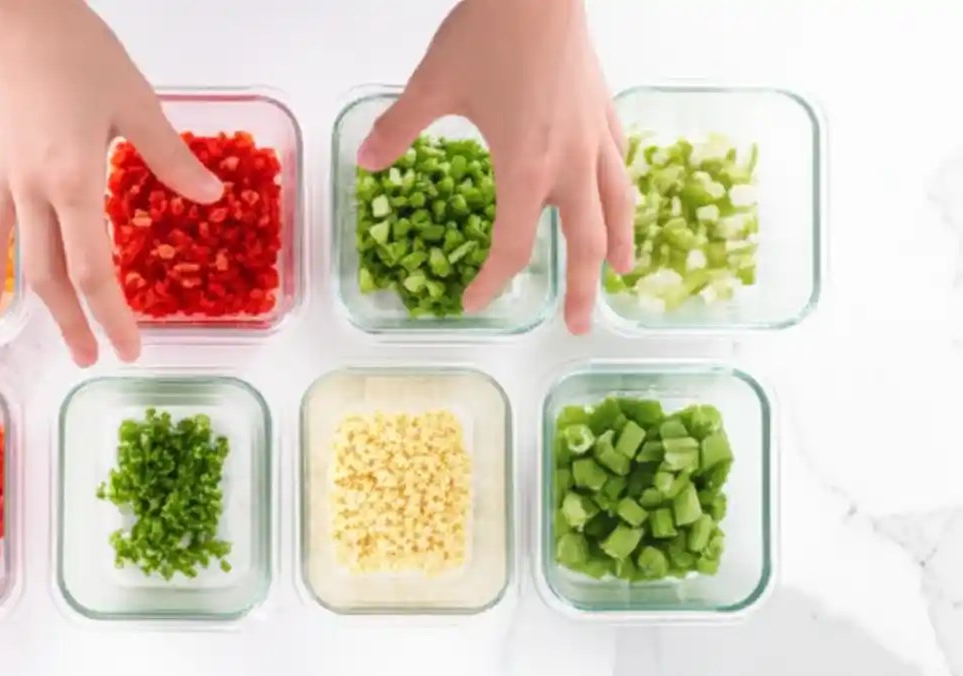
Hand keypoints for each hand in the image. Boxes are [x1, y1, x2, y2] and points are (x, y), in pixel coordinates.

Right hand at [0, 0, 222, 364]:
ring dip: (42, 309)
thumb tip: (212, 197)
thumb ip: (170, 159)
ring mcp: (8, 183)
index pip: (93, 270)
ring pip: (23, 262)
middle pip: (55, 278)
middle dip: (78, 323)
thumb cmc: (79, 52)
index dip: (112, 315)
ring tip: (61, 343)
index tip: (131, 349)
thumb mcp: (136, 104)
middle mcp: (35, 192)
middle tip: (95, 359)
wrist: (16, 13)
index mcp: (73, 181)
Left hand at [357, 0, 631, 333]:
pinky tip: (619, 196)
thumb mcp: (432, 86)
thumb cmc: (487, 36)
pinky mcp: (604, 111)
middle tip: (576, 327)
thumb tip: (367, 162)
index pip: (513, 247)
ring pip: (617, 206)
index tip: (473, 302)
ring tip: (621, 274)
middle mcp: (569, 164)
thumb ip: (399, 130)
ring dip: (618, 246)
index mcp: (526, 170)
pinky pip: (620, 164)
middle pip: (584, 243)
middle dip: (580, 291)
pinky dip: (622, 193)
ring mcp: (594, 138)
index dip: (492, 282)